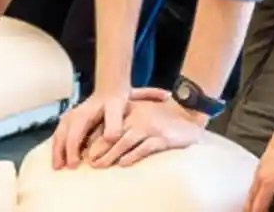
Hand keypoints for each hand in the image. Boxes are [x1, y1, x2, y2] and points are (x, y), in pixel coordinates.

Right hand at [51, 86, 137, 169]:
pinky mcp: (72, 118)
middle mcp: (73, 116)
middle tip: (58, 168)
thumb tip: (109, 139)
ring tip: (56, 165)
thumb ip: (114, 124)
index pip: (73, 136)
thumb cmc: (114, 100)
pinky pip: (61, 132)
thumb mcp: (118, 109)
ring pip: (58, 134)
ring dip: (56, 149)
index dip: (72, 151)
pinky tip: (61, 153)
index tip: (73, 166)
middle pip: (60, 135)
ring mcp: (70, 116)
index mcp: (82, 115)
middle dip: (58, 152)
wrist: (111, 88)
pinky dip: (58, 143)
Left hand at [84, 90, 204, 167]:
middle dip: (98, 148)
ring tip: (100, 165)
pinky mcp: (162, 138)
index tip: (85, 149)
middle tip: (89, 160)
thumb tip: (107, 136)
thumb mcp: (142, 112)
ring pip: (125, 142)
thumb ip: (127, 119)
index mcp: (132, 109)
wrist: (189, 115)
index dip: (95, 137)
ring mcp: (150, 127)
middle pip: (113, 134)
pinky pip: (144, 148)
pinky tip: (123, 164)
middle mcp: (139, 116)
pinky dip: (132, 156)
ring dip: (110, 155)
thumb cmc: (162, 116)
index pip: (109, 123)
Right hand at [245, 131, 273, 211]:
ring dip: (253, 207)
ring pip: (251, 195)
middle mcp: (259, 178)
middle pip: (249, 203)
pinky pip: (254, 187)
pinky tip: (265, 202)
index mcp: (267, 182)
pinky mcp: (263, 167)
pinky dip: (256, 198)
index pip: (257, 208)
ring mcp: (259, 171)